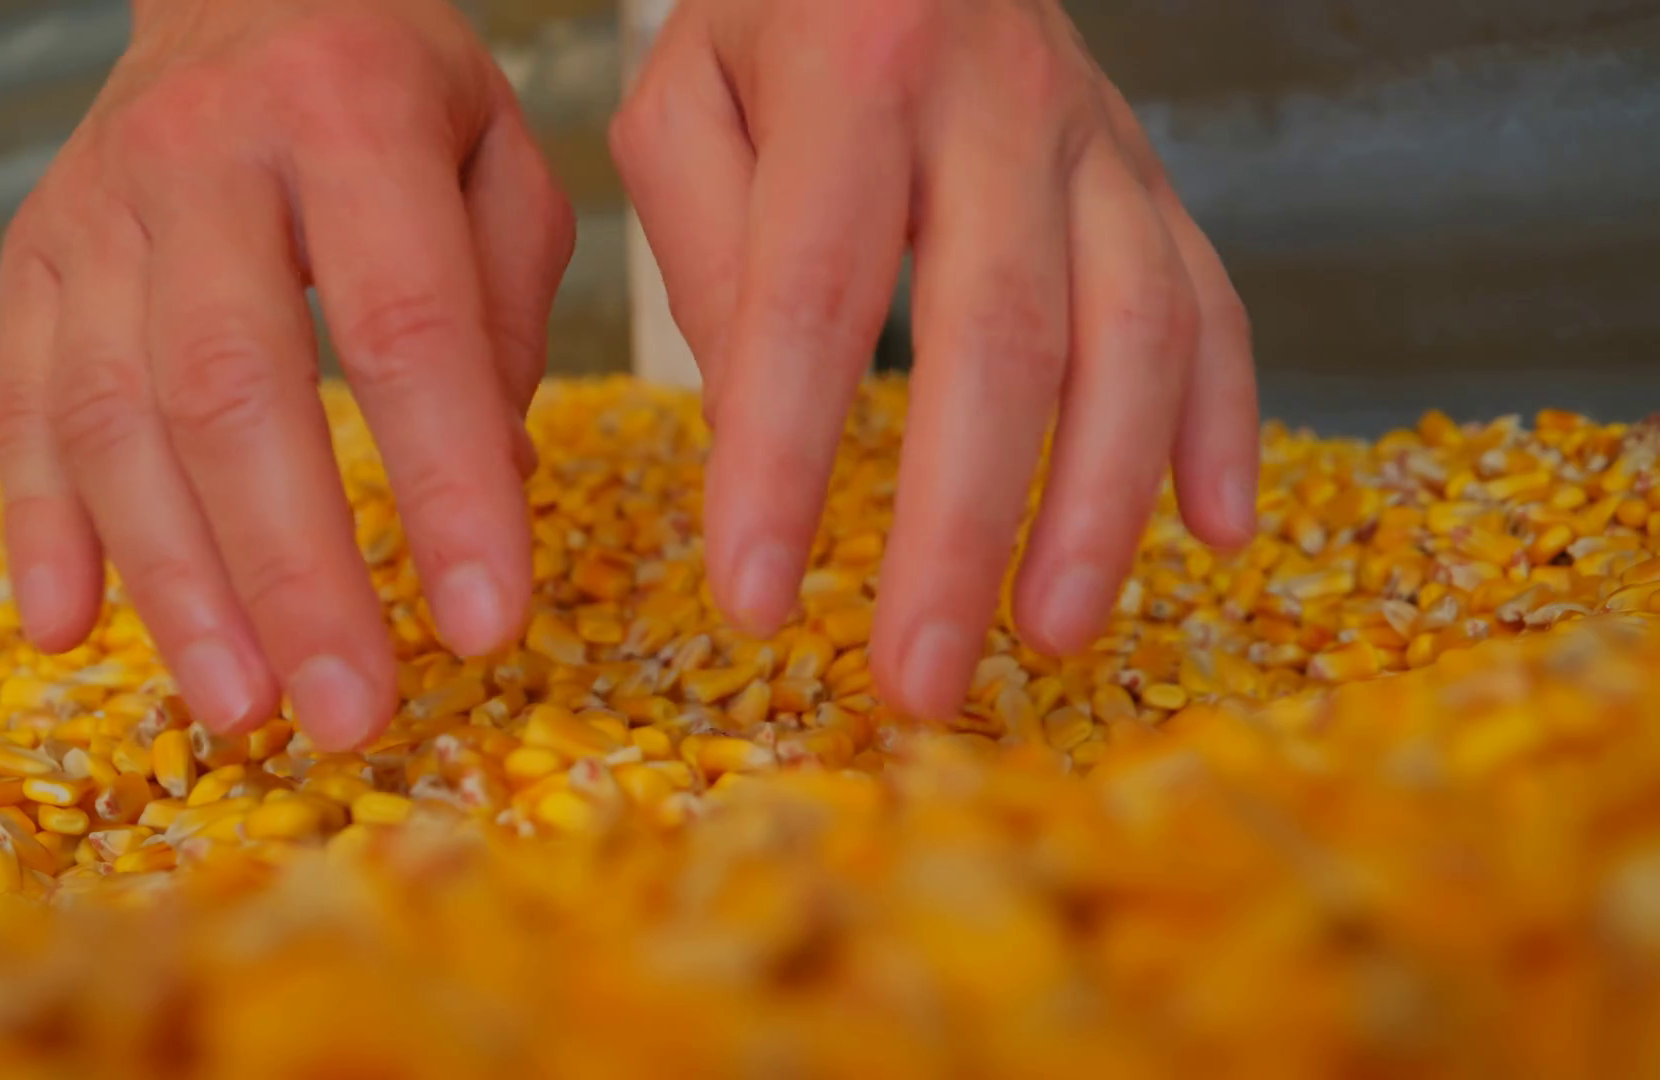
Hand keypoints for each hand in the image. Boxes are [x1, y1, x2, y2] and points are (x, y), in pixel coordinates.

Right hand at [0, 0, 573, 749]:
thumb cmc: (396, 89)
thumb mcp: (500, 158)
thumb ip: (505, 313)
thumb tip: (491, 485)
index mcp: (347, 112)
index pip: (405, 327)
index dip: (443, 486)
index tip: (486, 625)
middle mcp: (202, 157)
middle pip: (235, 391)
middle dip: (295, 573)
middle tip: (353, 714)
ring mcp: (94, 211)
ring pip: (116, 418)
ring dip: (177, 583)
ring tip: (241, 709)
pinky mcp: (30, 260)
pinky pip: (22, 406)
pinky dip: (42, 526)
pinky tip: (70, 629)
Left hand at [610, 0, 1257, 717]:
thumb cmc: (776, 23)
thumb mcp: (685, 106)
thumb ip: (712, 260)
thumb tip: (756, 437)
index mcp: (853, 69)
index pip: (814, 291)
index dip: (785, 457)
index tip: (755, 598)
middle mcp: (1001, 98)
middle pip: (1000, 332)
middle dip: (959, 524)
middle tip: (917, 676)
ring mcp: (1099, 141)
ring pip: (1134, 330)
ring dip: (1099, 501)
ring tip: (1049, 634)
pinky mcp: (1155, 179)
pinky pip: (1213, 304)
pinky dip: (1224, 423)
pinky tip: (1217, 531)